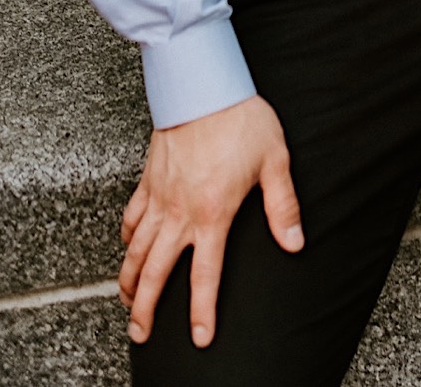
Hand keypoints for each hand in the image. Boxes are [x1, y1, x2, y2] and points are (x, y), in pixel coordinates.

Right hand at [119, 94, 302, 347]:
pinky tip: (128, 250)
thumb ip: (283, 206)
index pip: (205, 275)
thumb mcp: (274, 161)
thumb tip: (294, 243)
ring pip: (135, 251)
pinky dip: (126, 239)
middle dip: (146, 309)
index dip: (201, 310)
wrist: (203, 85)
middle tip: (141, 334)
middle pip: (155, 272)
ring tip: (127, 305)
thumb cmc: (241, 118)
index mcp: (213, 213)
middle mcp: (180, 212)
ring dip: (128, 282)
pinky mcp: (148, 179)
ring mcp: (159, 197)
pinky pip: (131, 217)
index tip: (199, 336)